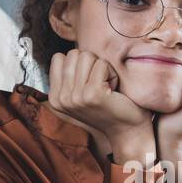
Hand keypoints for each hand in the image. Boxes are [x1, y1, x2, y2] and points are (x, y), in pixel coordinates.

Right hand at [48, 49, 154, 163]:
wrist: (127, 131)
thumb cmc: (107, 107)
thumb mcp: (80, 94)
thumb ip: (69, 76)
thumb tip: (68, 51)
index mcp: (55, 98)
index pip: (58, 58)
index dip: (78, 63)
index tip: (88, 81)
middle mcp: (61, 99)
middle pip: (73, 54)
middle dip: (91, 64)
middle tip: (99, 84)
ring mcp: (76, 97)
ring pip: (87, 56)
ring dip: (102, 68)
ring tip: (106, 86)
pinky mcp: (92, 94)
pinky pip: (101, 64)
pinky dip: (112, 73)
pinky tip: (113, 89)